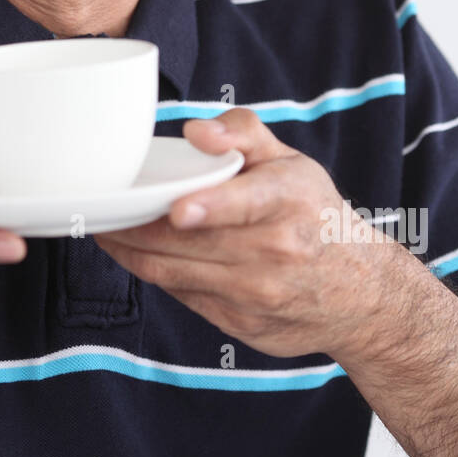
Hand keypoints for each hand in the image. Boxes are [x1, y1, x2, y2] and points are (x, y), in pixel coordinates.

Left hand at [95, 109, 394, 358]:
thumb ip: (243, 134)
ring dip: (129, 250)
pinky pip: (181, 294)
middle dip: (134, 224)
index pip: (247, 203)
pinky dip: (153, 272)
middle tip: (97, 205)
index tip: (179, 209)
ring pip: (173, 271)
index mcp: (289, 202)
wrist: (360, 294)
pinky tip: (135, 254)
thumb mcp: (292, 163)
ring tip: (102, 228)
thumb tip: (197, 133)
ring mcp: (256, 294)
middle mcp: (275, 251)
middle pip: (188, 240)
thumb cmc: (315, 216)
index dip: (210, 207)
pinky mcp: (239, 323)